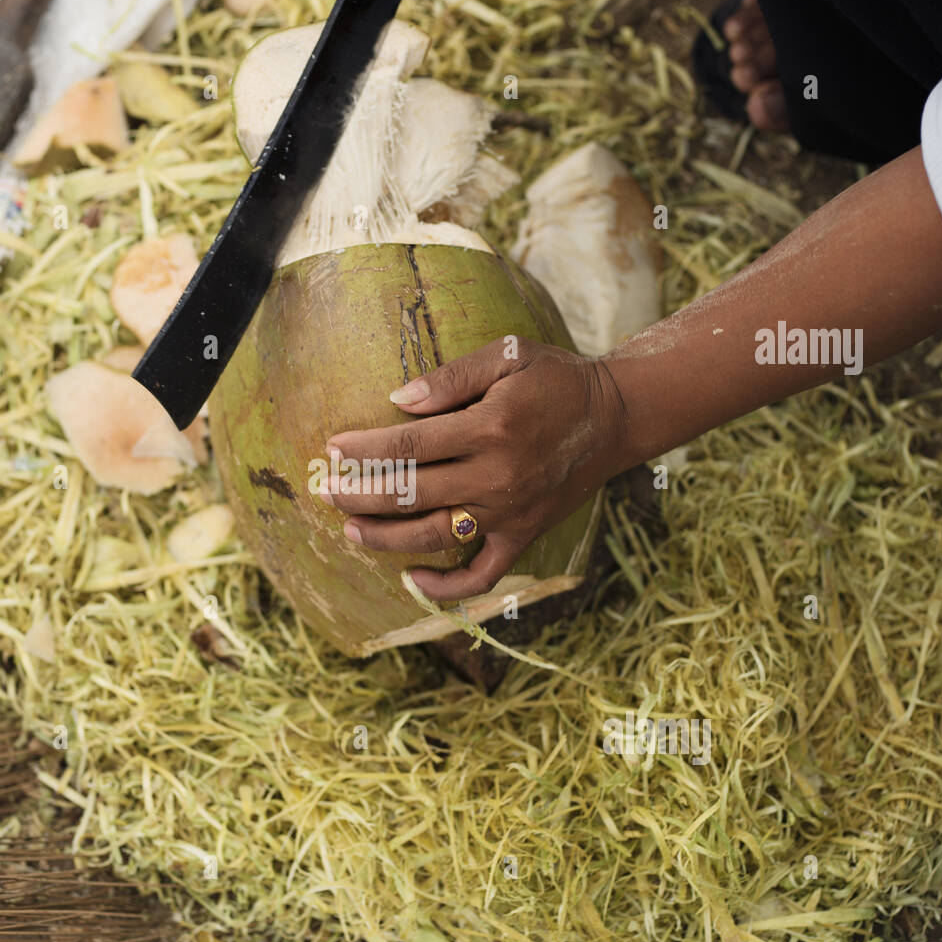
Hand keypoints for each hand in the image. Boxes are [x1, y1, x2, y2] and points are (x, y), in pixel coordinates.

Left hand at [321, 337, 630, 600]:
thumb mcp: (509, 355)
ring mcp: (509, 513)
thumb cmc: (556, 379)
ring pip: (434, 536)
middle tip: (326, 492)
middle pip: (411, 494)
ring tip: (351, 529)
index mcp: (491, 428)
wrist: (615, 417)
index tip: (332, 448)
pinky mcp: (522, 536)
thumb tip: (399, 401)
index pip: (410, 445)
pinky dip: (446, 586)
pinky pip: (481, 574)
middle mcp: (497, 477)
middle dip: (360, 494)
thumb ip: (452, 377)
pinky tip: (412, 577)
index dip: (365, 449)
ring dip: (386, 539)